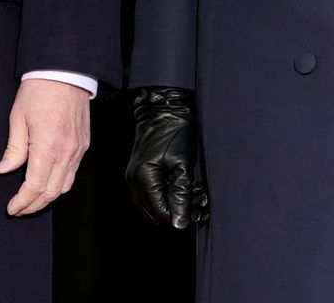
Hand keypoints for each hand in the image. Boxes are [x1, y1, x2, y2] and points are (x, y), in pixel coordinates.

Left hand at [0, 77, 90, 215]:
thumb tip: (4, 170)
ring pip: (65, 186)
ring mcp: (77, 150)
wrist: (64, 74)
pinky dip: (60, 183)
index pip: (34, 187)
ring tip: (32, 200)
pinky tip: (48, 182)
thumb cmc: (39, 92)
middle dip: (34, 205)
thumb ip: (14, 149)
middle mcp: (66, 153)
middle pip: (51, 192)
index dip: (22, 201)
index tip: (12, 208)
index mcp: (47, 148)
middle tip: (19, 209)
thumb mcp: (17, 118)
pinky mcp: (83, 145)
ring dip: (48, 197)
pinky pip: (73, 173)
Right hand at [125, 86, 208, 229]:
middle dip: (179, 211)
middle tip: (199, 200)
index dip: (181, 215)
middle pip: (155, 213)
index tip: (199, 207)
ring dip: (174, 204)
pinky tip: (183, 187)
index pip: (161, 213)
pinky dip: (168, 196)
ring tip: (194, 192)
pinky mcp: (138, 173)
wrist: (163, 110)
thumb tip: (180, 222)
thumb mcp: (183, 165)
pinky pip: (151, 195)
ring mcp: (134, 177)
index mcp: (144, 178)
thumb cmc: (175, 131)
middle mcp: (134, 180)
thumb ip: (181, 196)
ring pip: (153, 206)